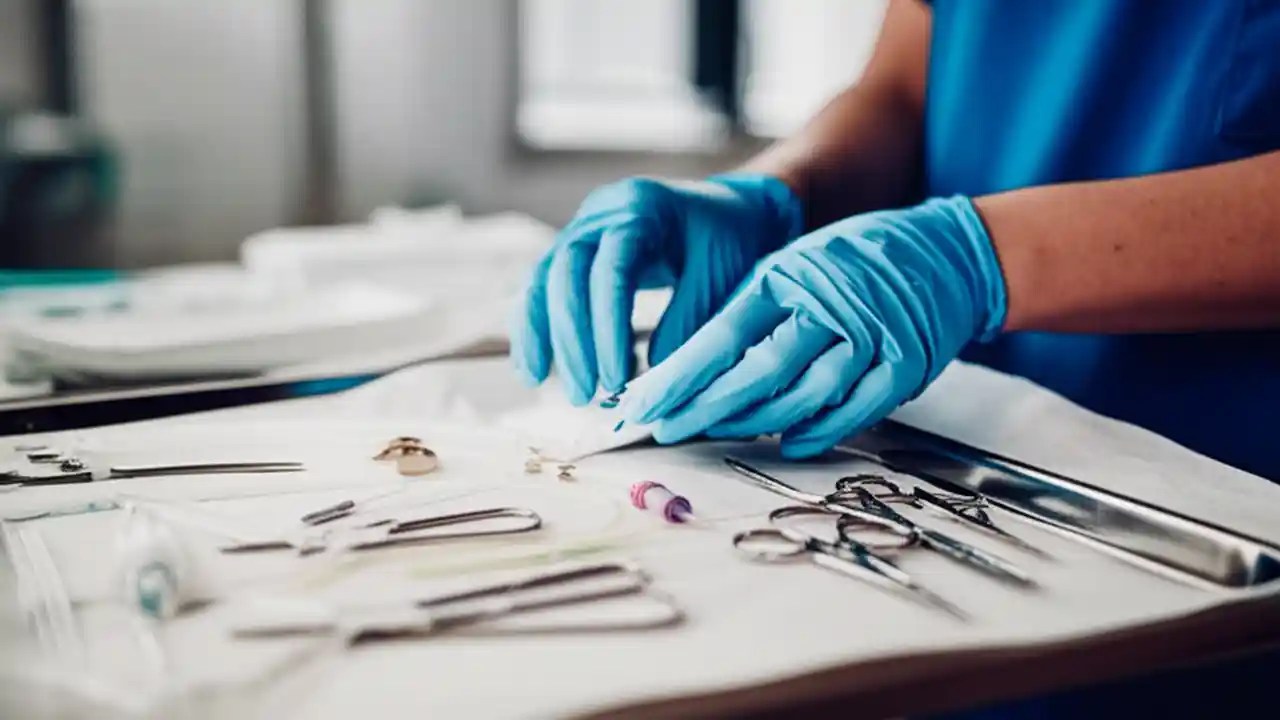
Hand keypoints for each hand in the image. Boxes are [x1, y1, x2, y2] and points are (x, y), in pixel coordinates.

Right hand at [511, 174, 802, 404]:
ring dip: (542, 336)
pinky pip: (543, 288)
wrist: (729, 209)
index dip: (607, 329)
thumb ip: (688, 323)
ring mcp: (581, 229)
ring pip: (544, 280)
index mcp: (640, 209)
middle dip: (571, 340)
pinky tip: (533, 369)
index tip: (615, 380)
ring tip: (544, 386)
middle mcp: (600, 213)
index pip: (610, 272)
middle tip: (583, 395)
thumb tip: (651, 384)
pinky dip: (535, 327)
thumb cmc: (729, 240)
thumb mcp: (720, 277)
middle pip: (565, 275)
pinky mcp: (574, 251)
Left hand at [618, 196, 1007, 457]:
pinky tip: (786, 443)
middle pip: (756, 373)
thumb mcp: (795, 263)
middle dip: (703, 409)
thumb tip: (694, 364)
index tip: (642, 402)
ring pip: (801, 398)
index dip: (680, 376)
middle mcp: (828, 307)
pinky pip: (852, 412)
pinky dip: (817, 432)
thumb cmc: (855, 260)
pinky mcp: (904, 368)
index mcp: (790, 275)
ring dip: (753, 424)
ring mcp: (870, 339)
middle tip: (665, 431)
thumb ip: (752, 309)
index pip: (723, 335)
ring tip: (714, 433)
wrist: (949, 251)